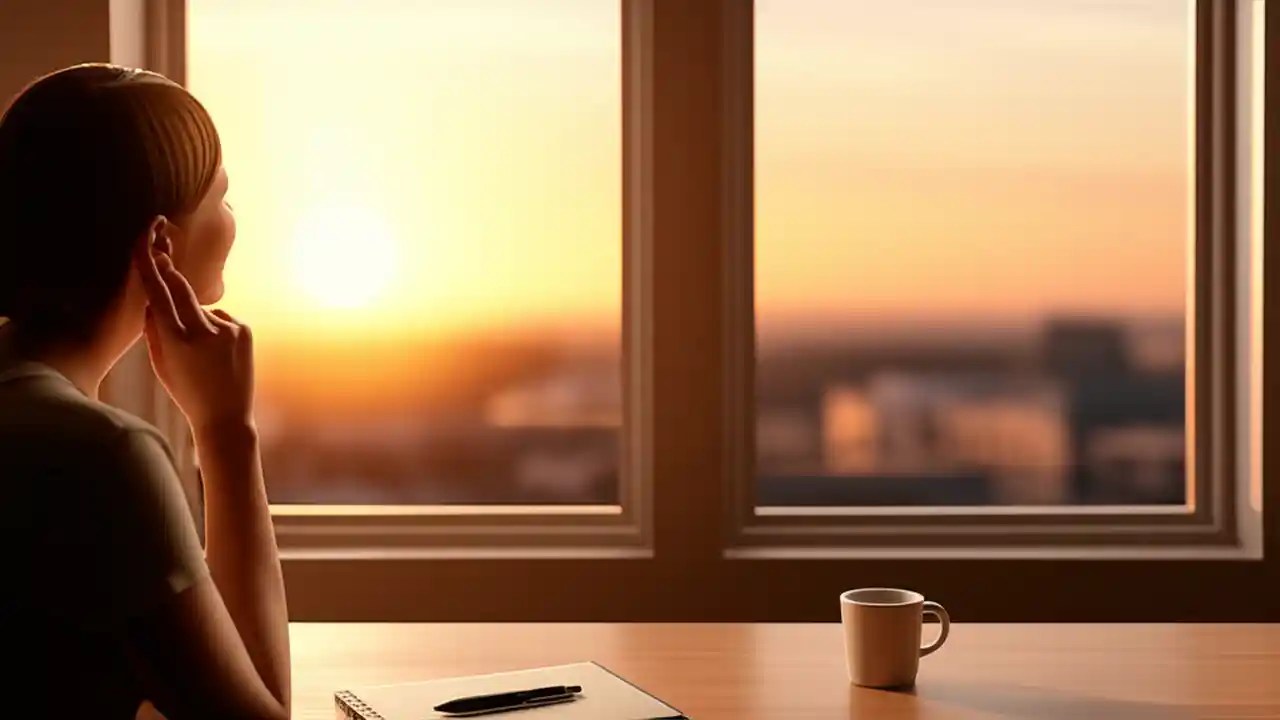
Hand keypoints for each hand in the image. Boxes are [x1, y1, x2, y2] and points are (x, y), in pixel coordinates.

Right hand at [134, 216, 254, 434]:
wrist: (226, 416)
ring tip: (202, 353)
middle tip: (162, 255)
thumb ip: (153, 332)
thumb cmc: (187, 393)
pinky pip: (222, 319)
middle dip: (171, 274)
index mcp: (177, 342)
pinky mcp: (244, 330)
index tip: (148, 252)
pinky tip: (218, 353)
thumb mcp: (160, 365)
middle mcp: (204, 331)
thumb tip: (150, 300)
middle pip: (182, 290)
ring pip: (202, 309)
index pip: (159, 298)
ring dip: (197, 320)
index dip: (152, 272)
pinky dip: (215, 329)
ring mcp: (228, 329)